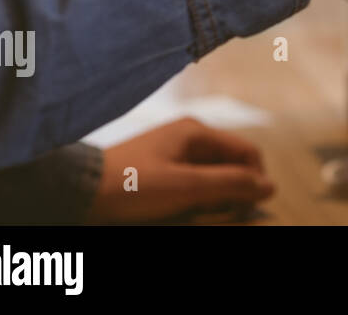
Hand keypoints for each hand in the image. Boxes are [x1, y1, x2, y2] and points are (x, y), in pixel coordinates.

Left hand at [89, 118, 274, 222]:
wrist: (77, 192)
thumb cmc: (132, 186)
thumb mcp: (186, 187)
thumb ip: (231, 184)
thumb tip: (270, 186)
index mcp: (198, 131)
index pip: (248, 152)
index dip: (256, 180)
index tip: (249, 209)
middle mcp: (189, 138)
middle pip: (230, 166)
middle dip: (231, 193)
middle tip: (219, 216)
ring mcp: (173, 154)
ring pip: (212, 178)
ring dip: (213, 200)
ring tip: (199, 216)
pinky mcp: (160, 172)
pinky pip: (192, 185)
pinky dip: (195, 201)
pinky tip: (184, 213)